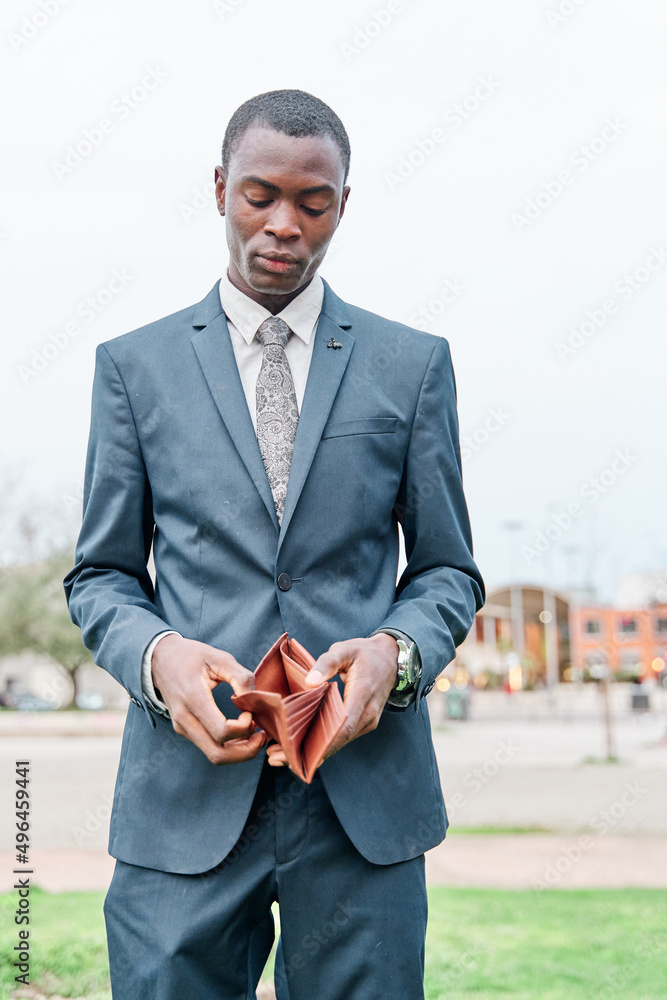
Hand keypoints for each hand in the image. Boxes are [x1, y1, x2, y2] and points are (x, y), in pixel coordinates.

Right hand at [151, 634, 267, 764]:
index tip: (250, 712)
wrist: (160, 659)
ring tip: (255, 734)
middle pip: (218, 754)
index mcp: (193, 698)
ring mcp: (182, 727)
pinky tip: (241, 731)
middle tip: (262, 735)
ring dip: (239, 752)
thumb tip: (255, 700)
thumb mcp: (219, 658)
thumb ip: (241, 678)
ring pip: (214, 755)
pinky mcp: (184, 730)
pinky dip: (229, 746)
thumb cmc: (191, 656)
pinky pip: (209, 747)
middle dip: (246, 751)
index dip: (243, 728)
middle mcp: (185, 719)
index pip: (221, 731)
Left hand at [265, 634, 397, 768]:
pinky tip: (303, 745)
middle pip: (339, 739)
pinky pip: (344, 736)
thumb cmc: (365, 653)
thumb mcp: (345, 650)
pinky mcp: (364, 723)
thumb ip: (327, 663)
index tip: (299, 752)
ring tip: (283, 754)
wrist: (391, 658)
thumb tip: (310, 682)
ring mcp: (368, 720)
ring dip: (316, 750)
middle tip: (279, 757)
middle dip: (311, 751)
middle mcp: (368, 713)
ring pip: (341, 741)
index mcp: (363, 694)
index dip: (323, 742)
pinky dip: (325, 742)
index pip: (344, 725)